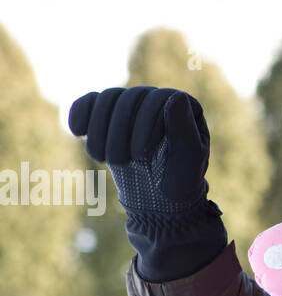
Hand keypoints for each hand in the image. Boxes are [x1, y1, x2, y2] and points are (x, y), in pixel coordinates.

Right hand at [68, 86, 212, 216]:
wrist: (159, 200)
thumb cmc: (179, 181)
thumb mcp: (188, 160)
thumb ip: (184, 129)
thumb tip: (175, 96)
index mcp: (183, 106)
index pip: (157, 98)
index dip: (144, 124)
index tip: (141, 154)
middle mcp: (157, 100)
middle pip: (129, 97)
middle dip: (119, 131)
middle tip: (119, 161)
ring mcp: (132, 106)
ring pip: (108, 99)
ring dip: (99, 129)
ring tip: (102, 158)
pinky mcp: (110, 117)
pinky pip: (89, 102)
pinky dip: (80, 114)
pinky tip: (78, 132)